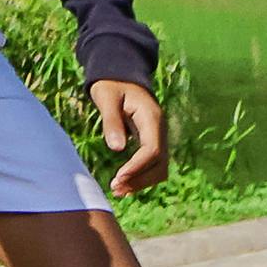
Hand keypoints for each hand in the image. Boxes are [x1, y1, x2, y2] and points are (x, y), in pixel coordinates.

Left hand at [92, 78, 169, 193]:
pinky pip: (153, 164)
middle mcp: (159, 129)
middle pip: (160, 163)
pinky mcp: (151, 141)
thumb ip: (111, 121)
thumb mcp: (106, 98)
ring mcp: (158, 136)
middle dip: (140, 179)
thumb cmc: (110, 85)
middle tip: (115, 188)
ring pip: (159, 168)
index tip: (119, 178)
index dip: (138, 167)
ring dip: (141, 181)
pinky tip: (125, 184)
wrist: (120, 76)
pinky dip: (141, 176)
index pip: (153, 150)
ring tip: (118, 190)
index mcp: (151, 117)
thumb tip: (117, 149)